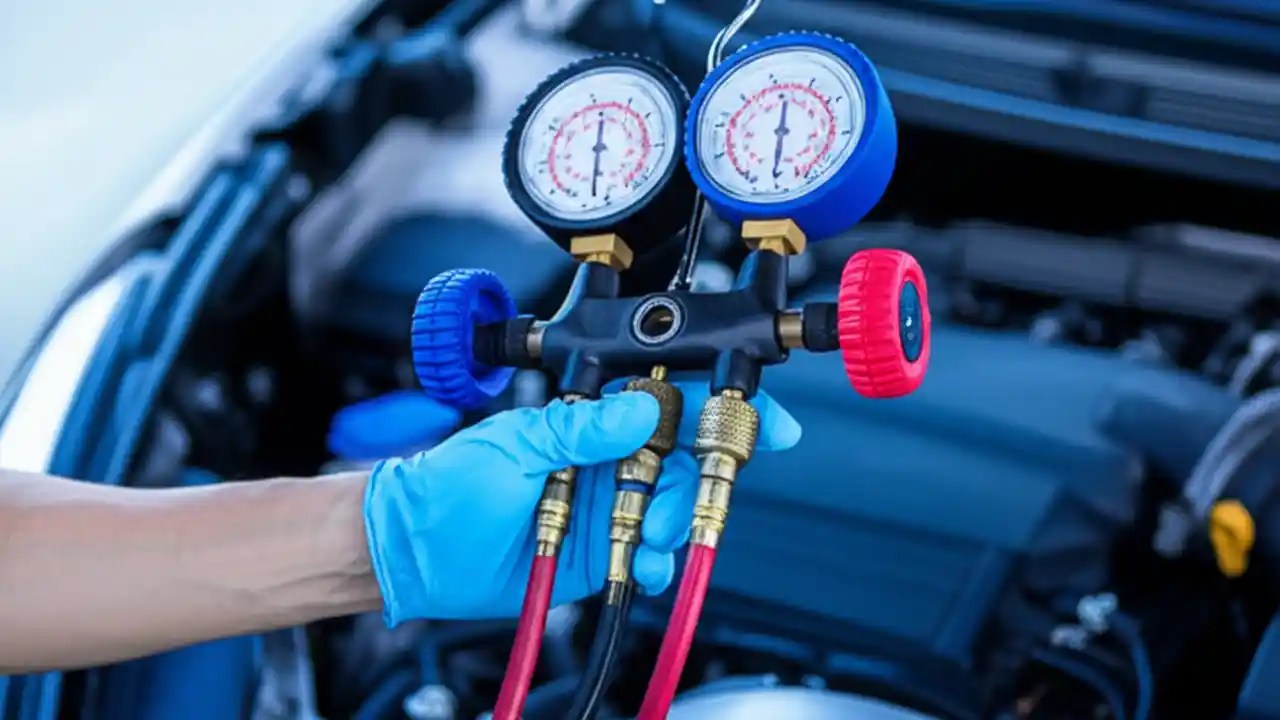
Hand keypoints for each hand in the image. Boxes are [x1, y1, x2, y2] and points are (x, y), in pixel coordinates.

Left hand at [364, 382, 801, 624]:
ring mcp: (608, 505)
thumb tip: (642, 407)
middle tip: (682, 503)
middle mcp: (608, 457)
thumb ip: (581, 428)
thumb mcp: (515, 444)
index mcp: (591, 417)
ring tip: (652, 541)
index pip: (673, 401)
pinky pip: (648, 555)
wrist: (413, 553)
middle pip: (686, 459)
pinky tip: (643, 568)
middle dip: (699, 480)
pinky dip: (655, 564)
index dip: (725, 409)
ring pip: (673, 508)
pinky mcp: (602, 551)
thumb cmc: (449, 486)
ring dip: (676, 524)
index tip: (770, 424)